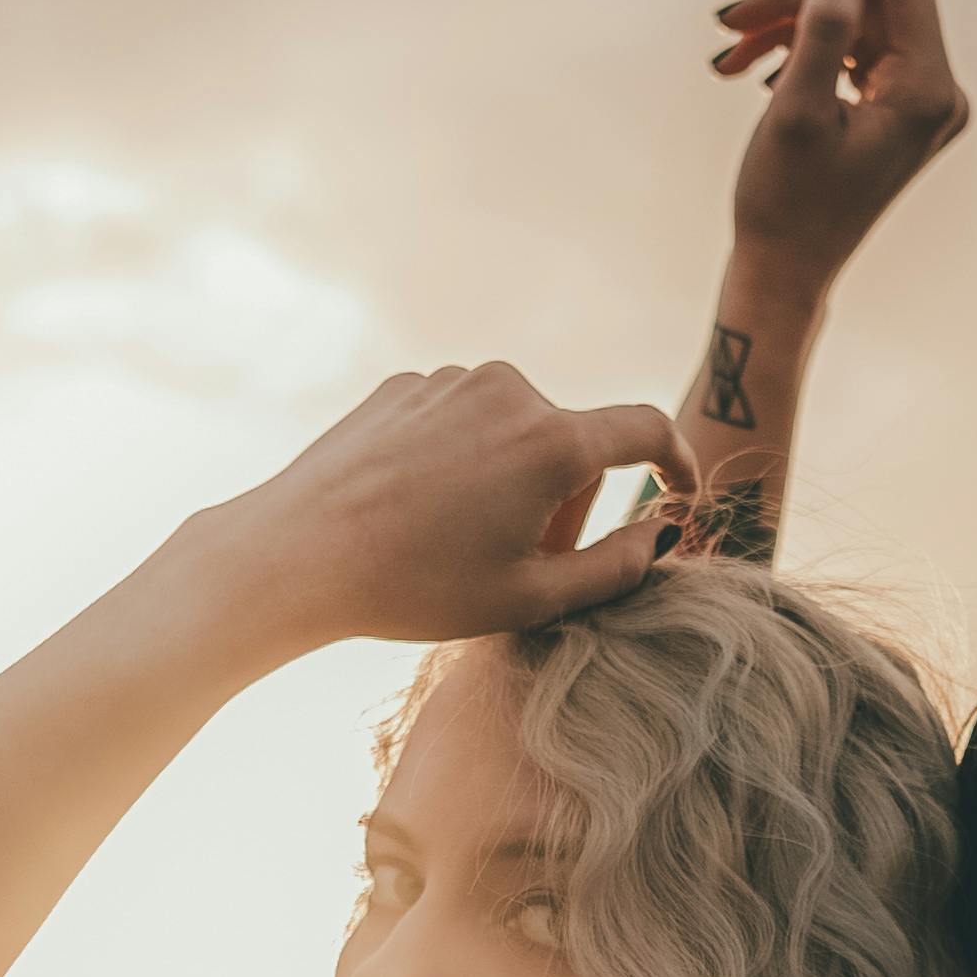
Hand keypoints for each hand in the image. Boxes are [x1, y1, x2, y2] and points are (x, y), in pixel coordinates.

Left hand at [201, 364, 694, 652]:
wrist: (298, 553)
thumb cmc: (416, 587)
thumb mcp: (531, 597)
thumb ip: (617, 566)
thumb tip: (658, 530)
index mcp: (552, 440)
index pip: (646, 429)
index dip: (676, 462)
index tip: (678, 492)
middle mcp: (509, 390)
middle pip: (573, 441)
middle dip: (565, 497)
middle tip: (519, 561)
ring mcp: (452, 379)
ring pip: (515, 431)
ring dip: (511, 478)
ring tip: (456, 538)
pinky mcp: (406, 384)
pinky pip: (462, 420)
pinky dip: (461, 460)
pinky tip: (417, 508)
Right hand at [709, 0, 970, 297]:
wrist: (784, 273)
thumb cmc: (786, 205)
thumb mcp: (796, 112)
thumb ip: (822, 32)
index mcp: (927, 92)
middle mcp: (936, 93)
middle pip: (872, 1)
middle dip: (798, 0)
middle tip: (731, 20)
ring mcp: (916, 102)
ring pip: (854, 25)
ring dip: (789, 26)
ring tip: (729, 55)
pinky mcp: (892, 110)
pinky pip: (850, 54)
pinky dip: (801, 52)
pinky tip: (756, 73)